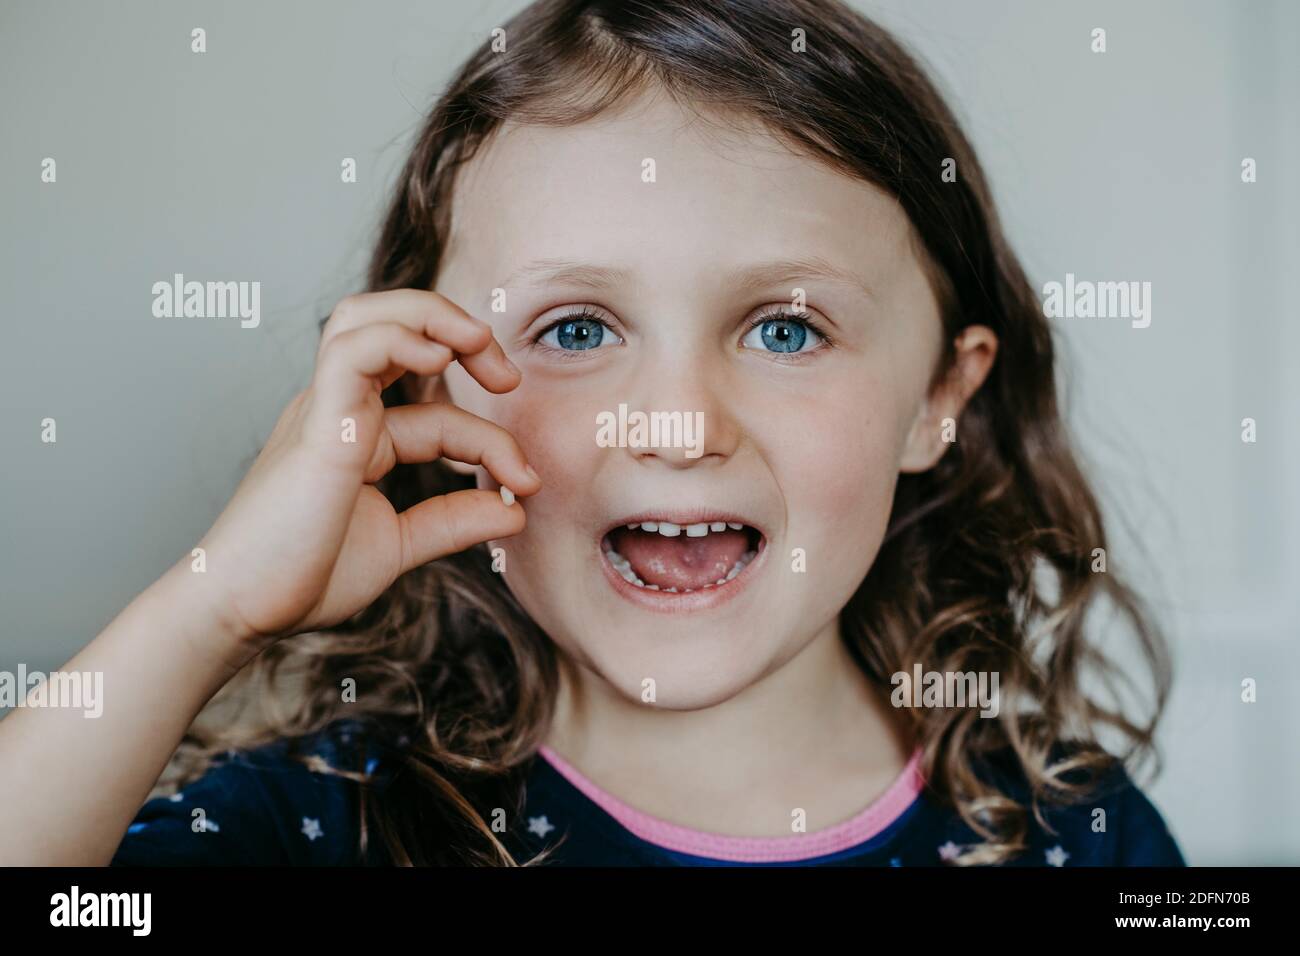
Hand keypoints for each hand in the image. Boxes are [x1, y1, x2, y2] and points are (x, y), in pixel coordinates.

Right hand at [191, 289, 539, 647]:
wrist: (243, 610)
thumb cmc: (302, 576)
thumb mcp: (398, 544)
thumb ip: (453, 520)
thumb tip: (515, 509)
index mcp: (360, 434)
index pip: (441, 415)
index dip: (494, 442)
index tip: (528, 484)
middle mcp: (340, 409)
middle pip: (394, 328)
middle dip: (460, 333)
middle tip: (508, 377)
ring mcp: (324, 410)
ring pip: (367, 319)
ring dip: (432, 316)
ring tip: (480, 343)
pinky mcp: (316, 424)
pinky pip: (352, 352)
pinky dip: (399, 339)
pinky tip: (440, 359)